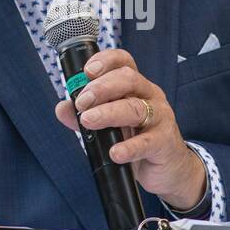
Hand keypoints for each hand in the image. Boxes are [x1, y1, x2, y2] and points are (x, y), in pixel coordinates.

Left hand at [53, 48, 206, 209]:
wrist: (167, 169)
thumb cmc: (137, 140)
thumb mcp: (109, 126)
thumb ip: (85, 116)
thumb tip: (63, 108)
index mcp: (135, 87)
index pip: (123, 62)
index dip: (106, 61)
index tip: (86, 71)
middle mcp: (149, 96)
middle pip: (128, 79)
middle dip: (101, 87)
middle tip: (82, 102)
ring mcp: (160, 117)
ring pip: (135, 108)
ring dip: (109, 113)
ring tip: (89, 121)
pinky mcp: (165, 142)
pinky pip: (147, 142)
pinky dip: (129, 147)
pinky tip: (115, 153)